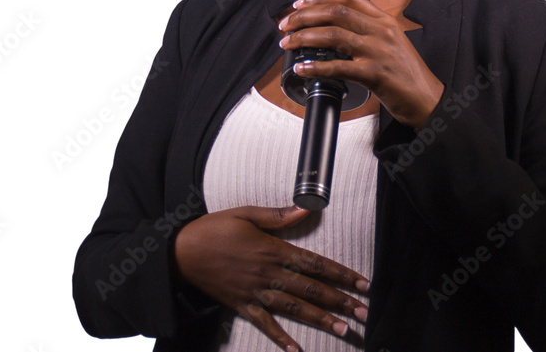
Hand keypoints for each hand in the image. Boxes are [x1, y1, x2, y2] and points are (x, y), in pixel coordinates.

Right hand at [172, 204, 368, 351]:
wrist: (181, 252)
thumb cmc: (214, 228)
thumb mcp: (245, 213)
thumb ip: (277, 216)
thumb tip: (305, 208)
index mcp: (272, 249)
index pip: (315, 264)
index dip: (341, 274)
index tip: (362, 283)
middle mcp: (268, 273)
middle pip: (311, 289)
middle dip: (341, 301)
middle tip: (364, 312)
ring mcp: (255, 292)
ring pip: (295, 308)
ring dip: (320, 320)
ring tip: (343, 330)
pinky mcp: (242, 305)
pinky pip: (265, 324)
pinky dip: (280, 338)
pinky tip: (296, 350)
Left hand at [278, 0, 444, 127]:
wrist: (426, 98)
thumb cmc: (406, 73)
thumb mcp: (391, 42)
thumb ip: (368, 30)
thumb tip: (333, 27)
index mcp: (384, 20)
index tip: (300, 3)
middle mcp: (381, 31)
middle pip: (335, 13)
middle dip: (304, 16)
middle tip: (287, 24)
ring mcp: (378, 51)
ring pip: (332, 35)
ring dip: (304, 37)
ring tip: (288, 42)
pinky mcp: (374, 74)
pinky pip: (338, 67)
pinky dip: (315, 67)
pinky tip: (302, 68)